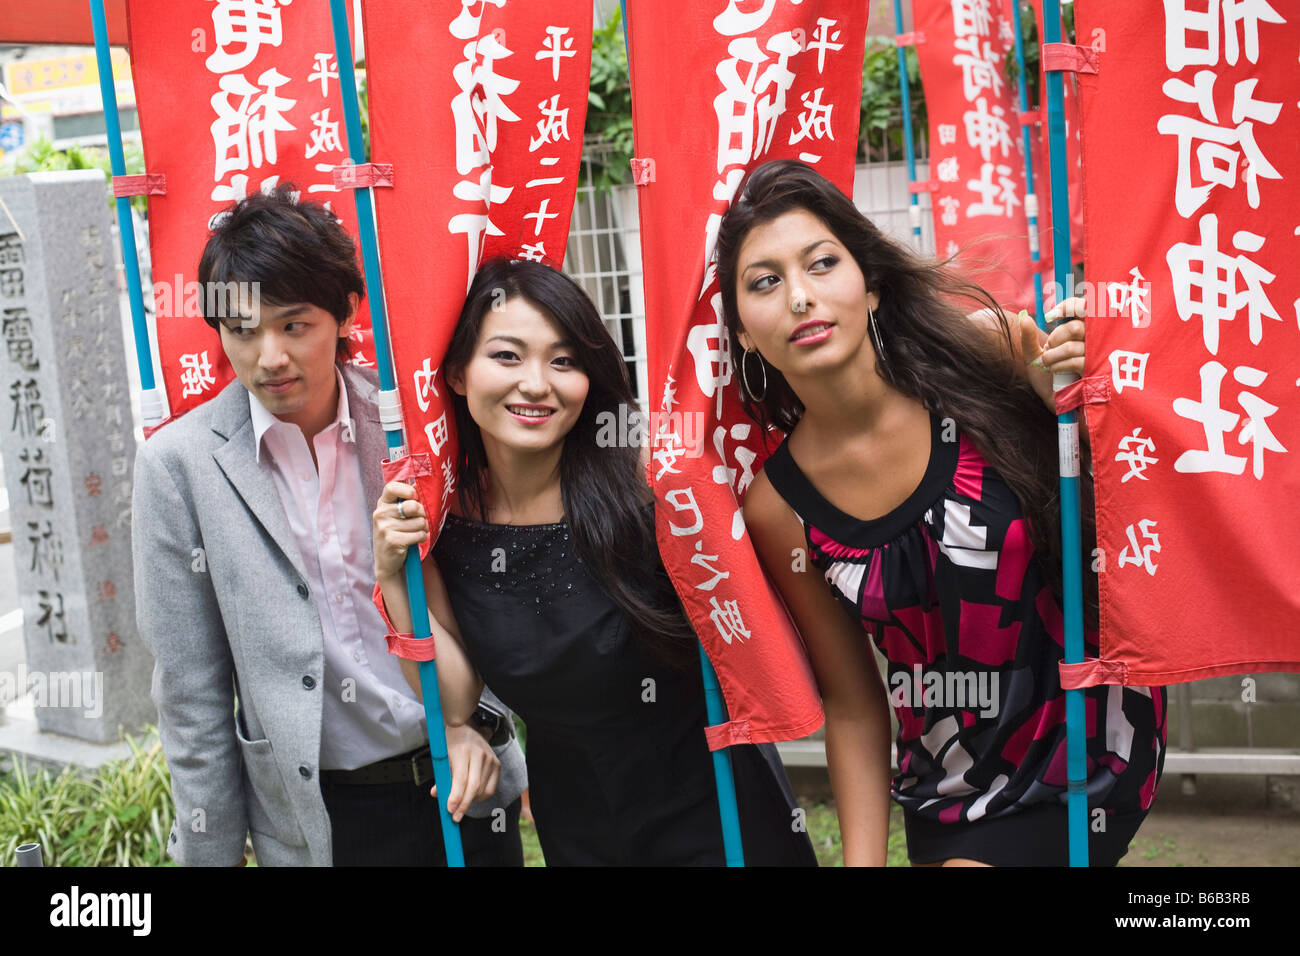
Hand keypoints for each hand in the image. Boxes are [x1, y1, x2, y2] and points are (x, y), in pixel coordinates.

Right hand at [373, 480, 427, 579]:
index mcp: (382, 504)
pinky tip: (412, 541)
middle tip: (418, 521)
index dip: (408, 490)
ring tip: (413, 533)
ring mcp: (385, 527)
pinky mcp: (392, 540)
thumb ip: (405, 501)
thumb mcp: (395, 515)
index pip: (392, 487)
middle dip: (422, 514)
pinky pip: (419, 534)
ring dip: (422, 529)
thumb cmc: (395, 534)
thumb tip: (418, 486)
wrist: (386, 561)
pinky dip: (421, 538)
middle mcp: (381, 514)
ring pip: (419, 522)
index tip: (414, 497)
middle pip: (413, 506)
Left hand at [431, 723, 500, 822]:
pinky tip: (472, 796)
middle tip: (455, 817)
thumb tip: (436, 795)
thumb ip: (441, 777)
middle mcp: (479, 754)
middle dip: (464, 805)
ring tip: (461, 803)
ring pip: (482, 790)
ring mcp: (491, 759)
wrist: (467, 729)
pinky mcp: (497, 764)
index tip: (450, 810)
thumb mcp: (442, 758)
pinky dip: (481, 797)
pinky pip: (491, 789)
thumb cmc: (451, 745)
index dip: (456, 796)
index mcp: (463, 751)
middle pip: (474, 787)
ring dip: (471, 802)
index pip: (461, 779)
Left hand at [1019, 296, 1086, 410]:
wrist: (1053, 400)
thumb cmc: (1046, 377)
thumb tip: (1024, 319)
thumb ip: (1028, 337)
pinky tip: (1054, 370)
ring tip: (1048, 362)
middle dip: (1057, 337)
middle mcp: (1092, 340)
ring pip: (1075, 345)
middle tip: (1050, 347)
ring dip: (1054, 354)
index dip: (1069, 306)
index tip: (1051, 315)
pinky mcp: (1095, 371)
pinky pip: (1077, 361)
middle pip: (1077, 327)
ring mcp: (1095, 356)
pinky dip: (1059, 365)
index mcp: (1080, 331)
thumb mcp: (1033, 355)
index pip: (1083, 308)